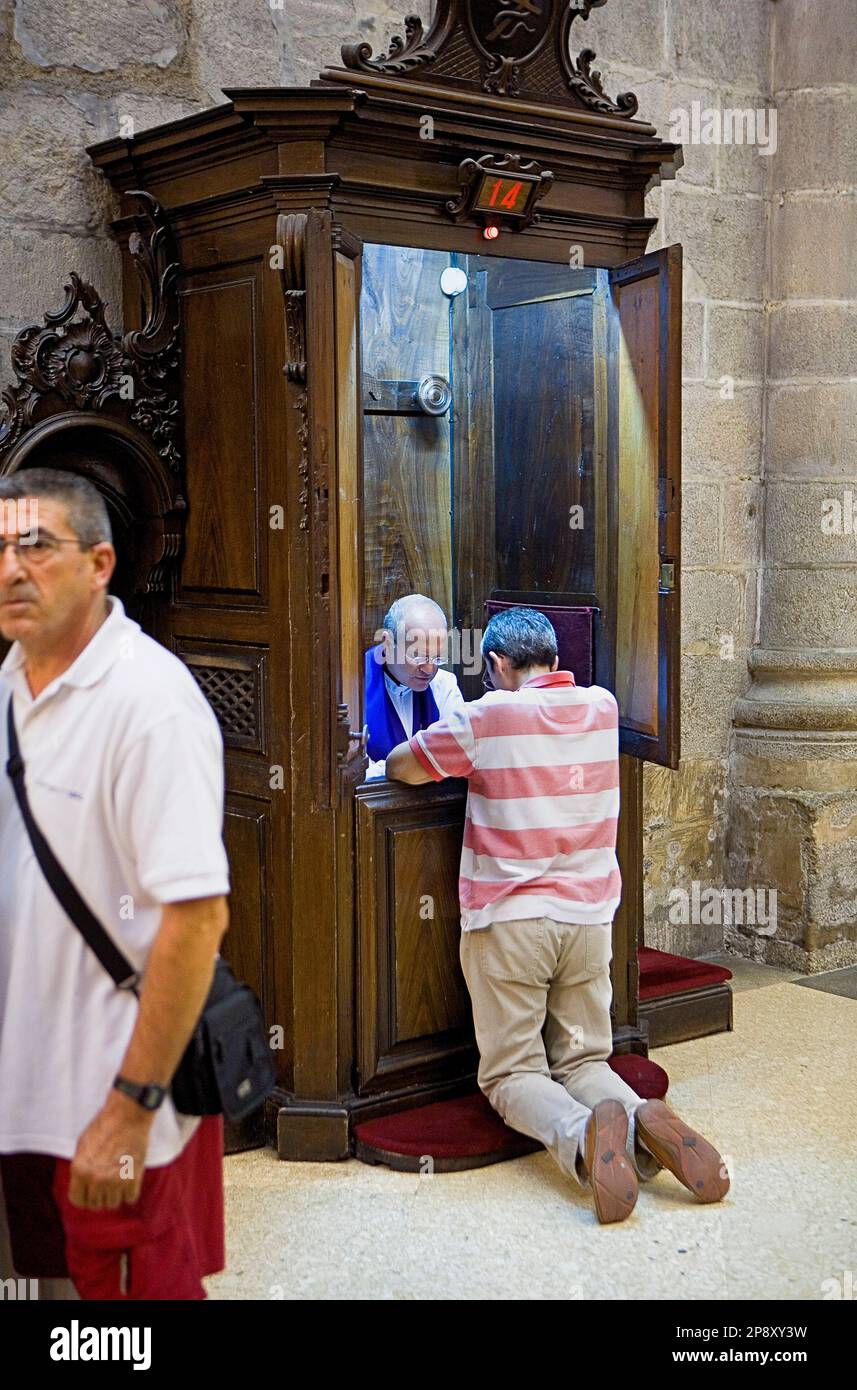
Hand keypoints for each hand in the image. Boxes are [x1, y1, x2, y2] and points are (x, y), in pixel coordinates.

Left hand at [68, 1090, 153, 1209]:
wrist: (129, 1114)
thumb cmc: (105, 1126)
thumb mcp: (83, 1146)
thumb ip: (81, 1168)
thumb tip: (82, 1186)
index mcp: (79, 1170)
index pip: (77, 1200)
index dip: (84, 1197)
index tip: (91, 1192)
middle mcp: (95, 1178)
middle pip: (96, 1204)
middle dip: (101, 1195)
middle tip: (108, 1181)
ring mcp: (115, 1180)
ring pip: (113, 1203)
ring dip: (116, 1194)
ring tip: (119, 1177)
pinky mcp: (133, 1178)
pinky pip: (130, 1198)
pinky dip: (131, 1191)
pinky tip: (130, 1177)